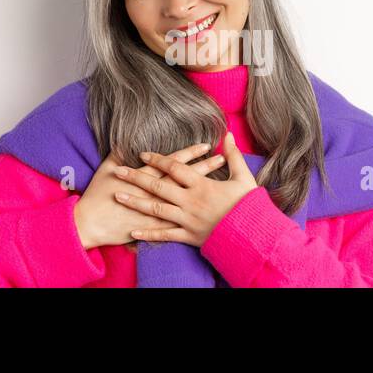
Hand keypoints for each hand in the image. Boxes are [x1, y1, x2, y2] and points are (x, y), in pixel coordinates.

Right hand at [73, 142, 227, 249]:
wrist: (90, 223)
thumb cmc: (97, 195)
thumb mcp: (106, 170)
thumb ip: (118, 154)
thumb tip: (126, 140)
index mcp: (144, 178)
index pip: (172, 162)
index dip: (189, 153)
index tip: (205, 145)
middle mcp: (153, 194)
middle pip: (184, 179)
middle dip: (203, 168)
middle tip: (220, 158)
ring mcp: (155, 212)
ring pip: (185, 199)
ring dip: (202, 190)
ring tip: (220, 182)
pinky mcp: (153, 227)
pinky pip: (176, 223)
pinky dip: (191, 218)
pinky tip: (207, 215)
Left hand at [111, 131, 258, 247]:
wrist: (254, 236)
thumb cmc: (249, 206)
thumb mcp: (243, 178)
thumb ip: (233, 156)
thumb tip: (228, 135)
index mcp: (202, 185)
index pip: (175, 168)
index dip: (158, 159)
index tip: (143, 154)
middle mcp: (190, 201)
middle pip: (158, 186)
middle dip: (136, 178)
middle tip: (118, 172)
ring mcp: (187, 220)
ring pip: (156, 209)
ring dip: (136, 202)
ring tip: (118, 196)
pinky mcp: (189, 236)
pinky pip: (165, 235)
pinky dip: (148, 234)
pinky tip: (132, 233)